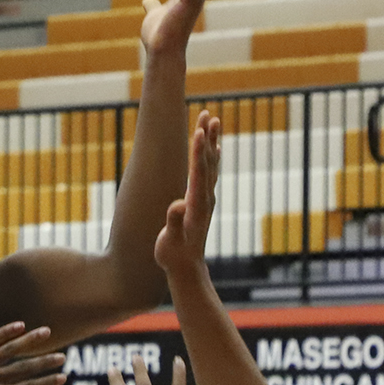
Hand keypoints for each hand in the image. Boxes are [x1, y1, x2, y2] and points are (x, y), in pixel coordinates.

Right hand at [154, 111, 221, 276]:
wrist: (188, 270)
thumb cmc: (174, 257)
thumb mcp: (170, 242)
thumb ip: (174, 223)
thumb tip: (177, 206)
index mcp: (196, 204)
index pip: (198, 172)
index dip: (198, 151)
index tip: (198, 131)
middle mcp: (205, 198)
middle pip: (207, 162)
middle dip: (206, 138)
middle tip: (207, 114)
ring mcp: (206, 199)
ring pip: (210, 164)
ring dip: (211, 141)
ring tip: (212, 120)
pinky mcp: (203, 201)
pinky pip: (209, 172)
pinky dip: (211, 155)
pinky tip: (213, 146)